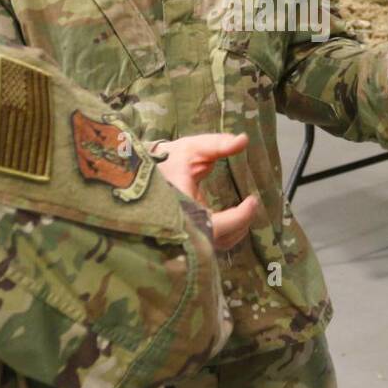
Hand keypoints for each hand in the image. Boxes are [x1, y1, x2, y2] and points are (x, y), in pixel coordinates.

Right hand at [153, 133, 260, 250]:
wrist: (135, 175)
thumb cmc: (165, 161)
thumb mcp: (190, 149)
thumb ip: (217, 144)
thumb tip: (244, 139)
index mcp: (183, 211)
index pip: (220, 225)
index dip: (241, 216)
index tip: (252, 199)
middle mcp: (182, 230)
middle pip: (221, 239)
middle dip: (241, 223)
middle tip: (251, 205)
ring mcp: (181, 237)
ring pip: (214, 247)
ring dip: (233, 231)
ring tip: (244, 213)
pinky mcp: (182, 239)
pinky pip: (207, 247)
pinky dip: (222, 235)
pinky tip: (230, 220)